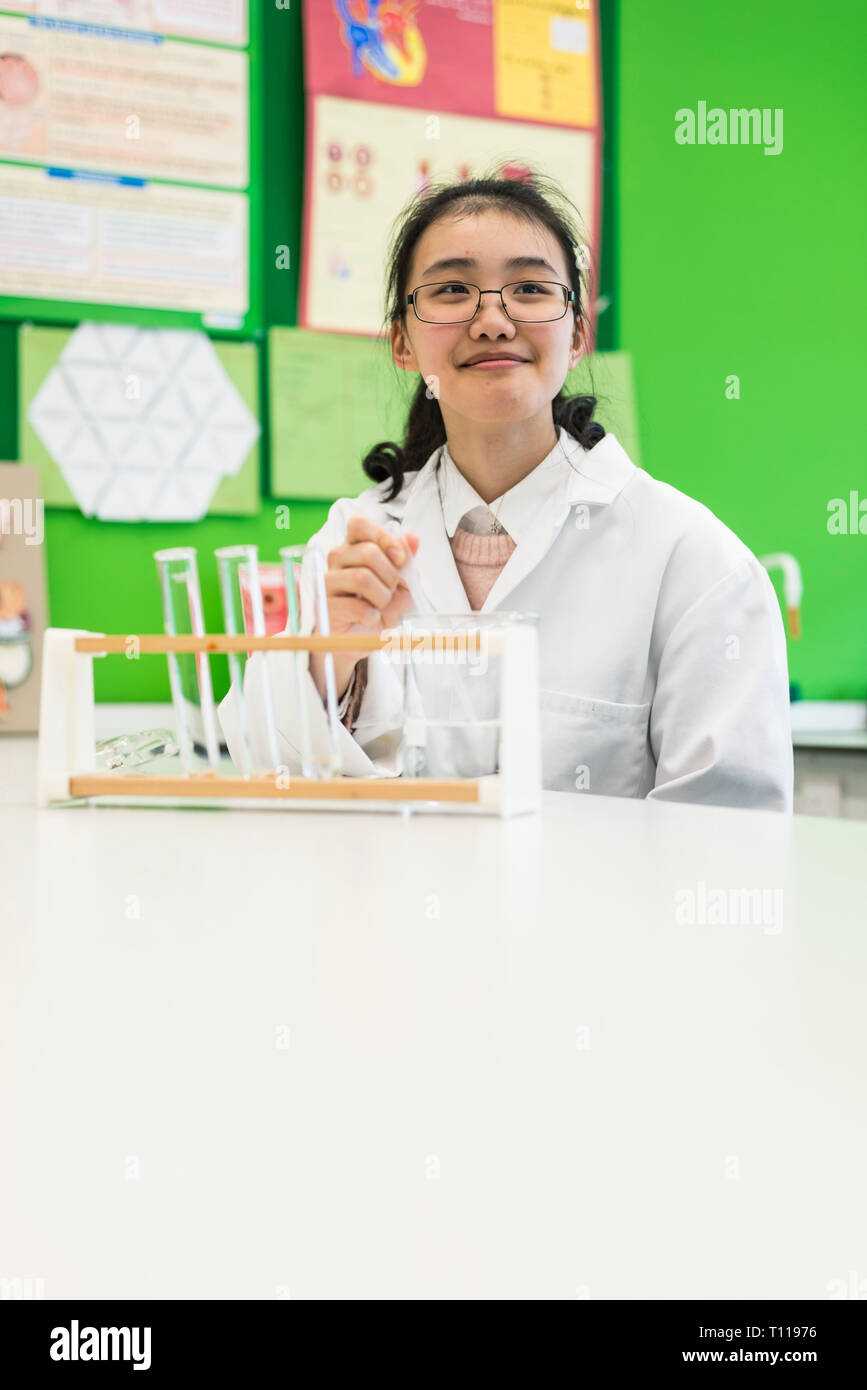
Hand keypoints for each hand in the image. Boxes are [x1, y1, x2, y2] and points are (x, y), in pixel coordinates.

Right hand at [308, 515, 419, 701]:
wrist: (357, 640)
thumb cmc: (377, 607)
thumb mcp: (400, 586)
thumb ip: (406, 563)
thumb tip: (413, 539)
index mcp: (353, 547)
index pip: (359, 525)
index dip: (382, 537)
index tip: (400, 558)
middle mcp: (336, 559)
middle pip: (368, 552)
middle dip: (391, 575)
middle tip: (392, 591)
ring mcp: (327, 582)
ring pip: (362, 578)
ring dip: (382, 597)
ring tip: (381, 606)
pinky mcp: (325, 606)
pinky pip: (357, 607)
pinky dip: (373, 616)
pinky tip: (369, 619)